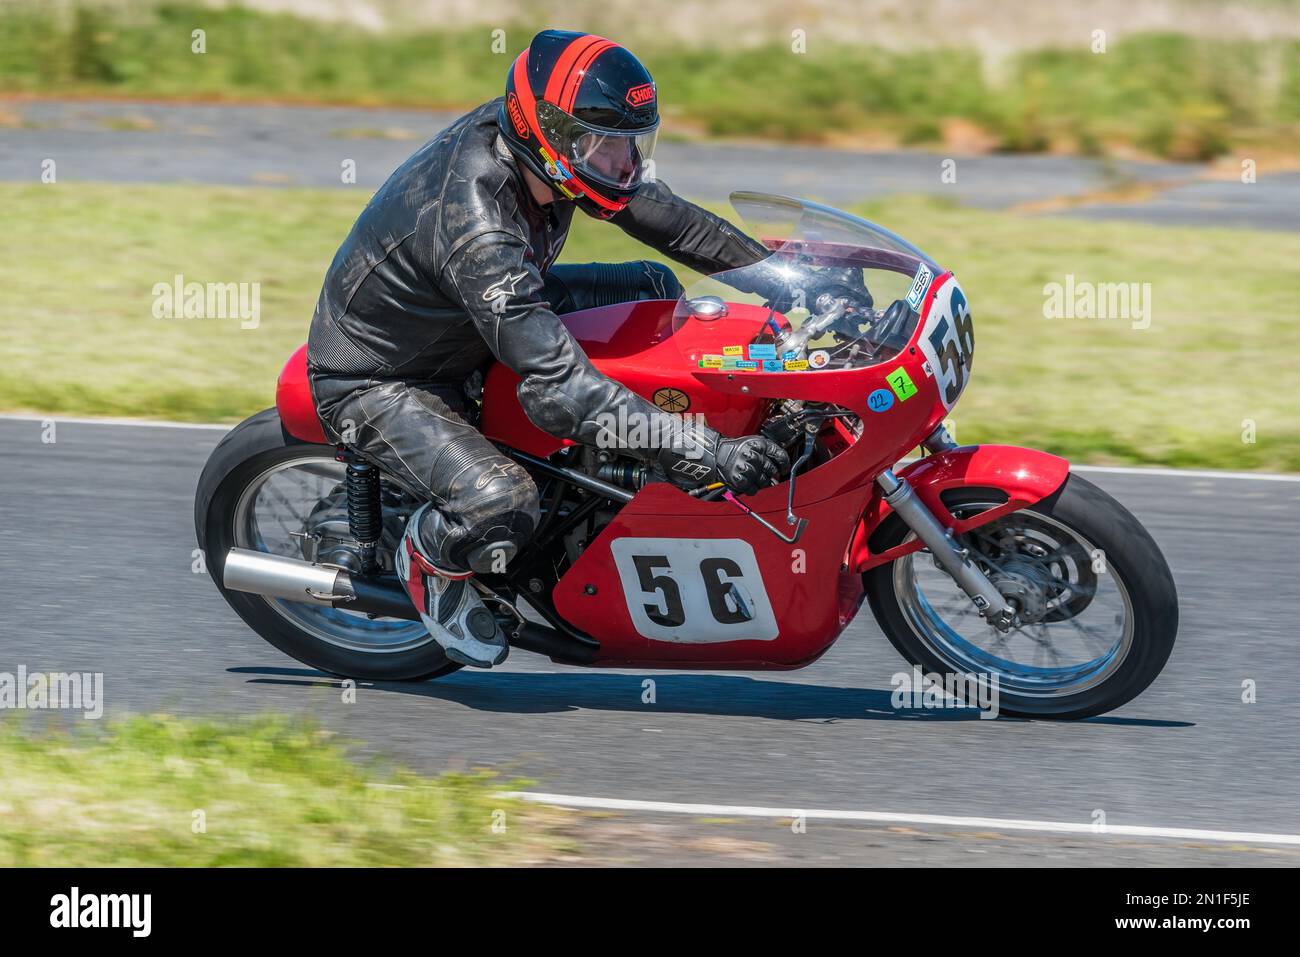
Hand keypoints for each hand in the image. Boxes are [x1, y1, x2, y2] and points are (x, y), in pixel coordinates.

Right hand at [657, 426, 788, 493]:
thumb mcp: (749, 443)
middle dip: (770, 475)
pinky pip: (753, 489)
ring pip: (764, 481)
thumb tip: (778, 467)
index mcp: (758, 443)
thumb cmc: (728, 449)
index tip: (784, 468)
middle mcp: (754, 455)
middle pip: (771, 470)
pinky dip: (751, 489)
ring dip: (760, 482)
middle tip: (764, 475)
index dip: (784, 463)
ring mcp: (746, 468)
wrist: (710, 455)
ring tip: (751, 478)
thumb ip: (764, 452)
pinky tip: (746, 483)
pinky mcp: (739, 480)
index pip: (779, 454)